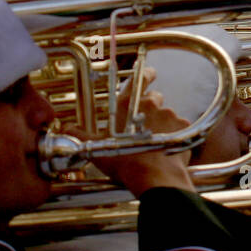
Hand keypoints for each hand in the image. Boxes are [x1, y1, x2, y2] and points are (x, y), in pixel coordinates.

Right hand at [82, 68, 193, 195]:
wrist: (152, 177)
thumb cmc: (124, 161)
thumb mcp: (96, 148)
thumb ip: (81, 134)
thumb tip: (67, 129)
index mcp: (127, 104)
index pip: (139, 78)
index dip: (145, 74)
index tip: (150, 74)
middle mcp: (149, 104)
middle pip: (155, 98)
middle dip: (151, 109)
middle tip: (143, 127)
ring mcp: (168, 114)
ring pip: (167, 114)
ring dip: (162, 125)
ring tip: (154, 143)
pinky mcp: (183, 126)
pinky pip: (180, 127)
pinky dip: (175, 135)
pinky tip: (166, 148)